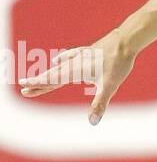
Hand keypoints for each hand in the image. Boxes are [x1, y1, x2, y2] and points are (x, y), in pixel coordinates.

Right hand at [18, 28, 137, 124]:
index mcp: (75, 71)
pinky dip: (62, 60)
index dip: (37, 84)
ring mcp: (81, 56)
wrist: (127, 40)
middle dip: (39, 82)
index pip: (51, 80)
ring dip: (48, 74)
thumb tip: (92, 121)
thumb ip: (100, 103)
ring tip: (39, 79)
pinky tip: (59, 60)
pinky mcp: (89, 51)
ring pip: (60, 67)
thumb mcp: (110, 85)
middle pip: (52, 74)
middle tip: (24, 88)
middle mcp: (74, 63)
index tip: (23, 87)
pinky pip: (71, 57)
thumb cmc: (118, 62)